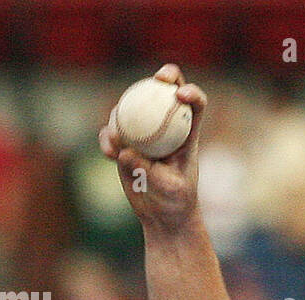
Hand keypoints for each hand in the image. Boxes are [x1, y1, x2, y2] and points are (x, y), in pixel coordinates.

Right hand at [99, 63, 206, 234]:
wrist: (162, 217)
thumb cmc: (175, 203)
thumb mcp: (169, 189)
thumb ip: (150, 170)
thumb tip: (126, 150)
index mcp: (187, 135)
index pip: (196, 106)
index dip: (192, 93)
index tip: (180, 95)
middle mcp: (167, 127)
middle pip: (167, 92)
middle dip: (165, 77)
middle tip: (157, 79)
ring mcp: (144, 132)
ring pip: (133, 108)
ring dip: (123, 114)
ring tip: (117, 138)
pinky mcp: (126, 143)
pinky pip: (113, 132)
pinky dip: (108, 139)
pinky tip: (108, 152)